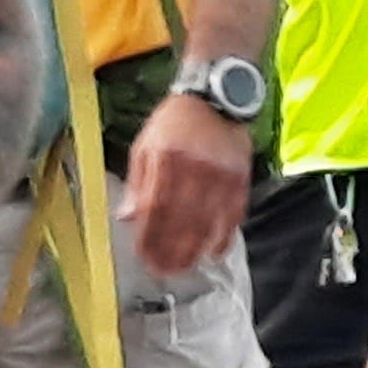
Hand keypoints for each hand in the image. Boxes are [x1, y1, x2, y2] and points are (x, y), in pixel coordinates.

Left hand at [119, 91, 252, 275]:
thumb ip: (137, 183)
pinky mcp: (241, 177)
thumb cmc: (174, 122)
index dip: (149, 238)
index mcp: (165, 160)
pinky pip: (234, 214)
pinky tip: (214, 252)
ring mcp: (221, 175)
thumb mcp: (145, 146)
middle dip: (171, 251)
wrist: (216, 96)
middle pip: (181, 221)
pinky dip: (224, 236)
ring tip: (185, 268)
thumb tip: (126, 218)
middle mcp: (194, 169)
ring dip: (195, 250)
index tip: (144, 258)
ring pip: (207, 222)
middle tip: (164, 272)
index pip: (155, 209)